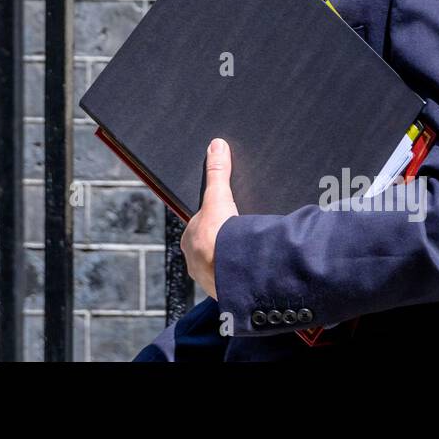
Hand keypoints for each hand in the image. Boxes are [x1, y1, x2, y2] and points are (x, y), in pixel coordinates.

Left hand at [181, 138, 239, 299]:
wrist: (232, 272)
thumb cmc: (220, 236)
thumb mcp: (219, 197)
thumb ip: (218, 172)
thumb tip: (216, 145)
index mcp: (189, 239)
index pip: (201, 228)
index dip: (215, 224)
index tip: (228, 224)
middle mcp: (193, 261)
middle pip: (208, 248)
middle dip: (222, 245)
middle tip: (240, 240)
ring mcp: (207, 278)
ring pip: (218, 267)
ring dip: (230, 263)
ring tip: (246, 257)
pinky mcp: (222, 292)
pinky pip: (229, 282)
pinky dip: (238, 278)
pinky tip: (249, 274)